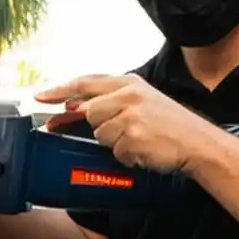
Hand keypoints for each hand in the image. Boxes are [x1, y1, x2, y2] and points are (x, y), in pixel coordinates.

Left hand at [36, 74, 224, 174]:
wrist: (198, 143)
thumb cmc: (170, 126)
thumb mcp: (142, 102)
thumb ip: (109, 101)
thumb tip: (72, 109)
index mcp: (129, 83)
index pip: (85, 83)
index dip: (59, 90)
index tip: (40, 96)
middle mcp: (128, 95)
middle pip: (89, 113)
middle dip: (101, 127)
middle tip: (126, 132)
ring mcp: (130, 115)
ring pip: (100, 135)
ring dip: (116, 144)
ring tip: (141, 140)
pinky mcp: (134, 136)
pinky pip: (115, 152)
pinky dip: (128, 156)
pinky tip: (145, 150)